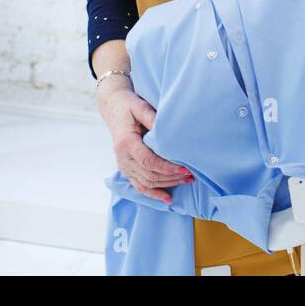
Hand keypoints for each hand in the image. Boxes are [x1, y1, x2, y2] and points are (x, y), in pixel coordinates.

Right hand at [96, 75, 192, 202]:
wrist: (113, 108)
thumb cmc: (128, 106)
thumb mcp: (139, 106)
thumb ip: (151, 117)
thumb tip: (166, 128)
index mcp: (126, 143)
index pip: (148, 161)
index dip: (167, 167)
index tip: (185, 168)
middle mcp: (123, 158)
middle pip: (149, 175)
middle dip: (171, 177)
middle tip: (191, 175)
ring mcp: (123, 165)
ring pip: (146, 182)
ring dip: (167, 184)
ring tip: (186, 180)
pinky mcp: (126, 169)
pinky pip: (139, 186)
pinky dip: (154, 194)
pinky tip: (168, 199)